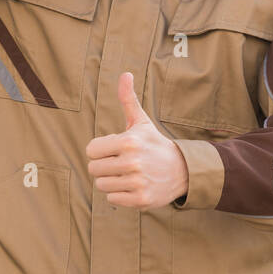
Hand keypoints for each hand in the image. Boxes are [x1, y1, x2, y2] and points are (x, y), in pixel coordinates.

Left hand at [85, 71, 189, 208]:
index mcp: (128, 141)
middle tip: (120, 163)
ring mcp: (137, 182)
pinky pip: (112, 199)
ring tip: (126, 174)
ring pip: (101, 185)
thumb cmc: (154, 143)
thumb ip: (128, 99)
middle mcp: (132, 162)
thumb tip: (125, 74)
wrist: (182, 170)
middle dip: (104, 166)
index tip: (114, 149)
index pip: (91, 150)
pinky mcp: (141, 199)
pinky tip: (133, 185)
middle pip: (93, 169)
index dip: (100, 149)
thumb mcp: (140, 121)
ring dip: (111, 180)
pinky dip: (119, 194)